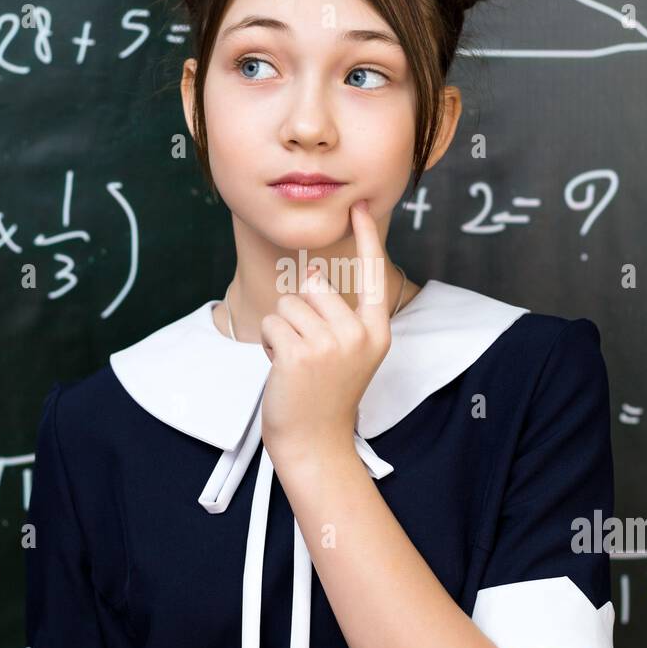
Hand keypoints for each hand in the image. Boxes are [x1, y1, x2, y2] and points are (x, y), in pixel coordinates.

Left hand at [259, 200, 393, 467]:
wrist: (315, 441)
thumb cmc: (326, 393)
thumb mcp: (347, 351)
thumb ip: (337, 313)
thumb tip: (311, 271)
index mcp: (377, 331)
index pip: (372, 274)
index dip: (365, 238)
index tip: (358, 206)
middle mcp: (358, 334)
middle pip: (315, 285)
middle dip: (300, 311)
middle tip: (308, 351)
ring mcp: (331, 344)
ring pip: (290, 303)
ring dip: (282, 328)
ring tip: (295, 360)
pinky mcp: (299, 353)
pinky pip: (272, 322)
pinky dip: (269, 341)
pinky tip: (282, 367)